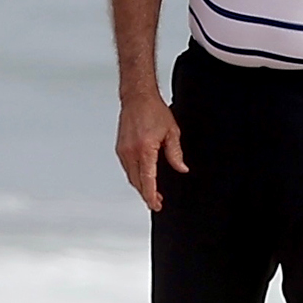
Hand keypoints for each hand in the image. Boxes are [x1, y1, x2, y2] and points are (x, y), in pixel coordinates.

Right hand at [115, 90, 185, 212]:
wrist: (137, 98)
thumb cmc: (153, 111)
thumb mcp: (172, 133)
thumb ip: (176, 154)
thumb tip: (181, 169)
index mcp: (145, 149)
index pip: (148, 179)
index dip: (151, 195)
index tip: (156, 204)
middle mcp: (131, 152)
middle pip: (137, 182)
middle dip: (146, 194)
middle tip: (157, 201)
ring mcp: (123, 150)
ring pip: (131, 176)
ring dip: (140, 186)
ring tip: (152, 192)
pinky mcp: (120, 148)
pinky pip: (127, 168)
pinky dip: (135, 176)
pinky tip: (143, 178)